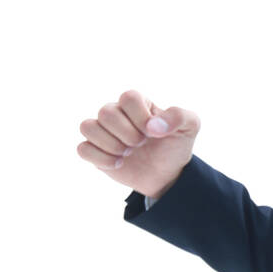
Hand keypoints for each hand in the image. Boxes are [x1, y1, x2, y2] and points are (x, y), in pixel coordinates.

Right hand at [77, 90, 199, 199]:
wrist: (166, 174)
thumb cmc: (175, 145)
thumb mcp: (190, 127)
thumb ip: (180, 116)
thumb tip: (153, 127)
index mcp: (137, 103)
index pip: (128, 97)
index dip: (140, 117)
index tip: (154, 133)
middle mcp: (116, 113)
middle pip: (106, 112)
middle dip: (127, 134)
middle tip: (140, 144)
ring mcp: (102, 131)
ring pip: (88, 127)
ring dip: (111, 145)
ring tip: (127, 154)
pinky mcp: (94, 149)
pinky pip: (82, 149)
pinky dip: (101, 158)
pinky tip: (118, 164)